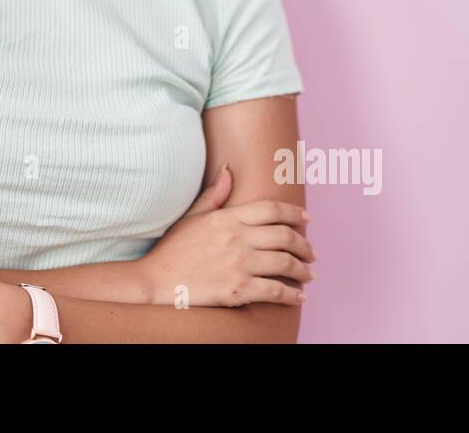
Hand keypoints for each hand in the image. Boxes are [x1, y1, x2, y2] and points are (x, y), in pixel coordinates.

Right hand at [138, 165, 315, 307]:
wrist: (156, 281)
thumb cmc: (174, 250)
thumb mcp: (192, 217)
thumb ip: (214, 194)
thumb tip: (229, 170)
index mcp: (228, 218)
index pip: (271, 210)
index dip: (295, 213)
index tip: (308, 220)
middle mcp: (237, 238)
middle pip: (285, 236)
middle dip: (305, 246)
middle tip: (312, 254)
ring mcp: (239, 264)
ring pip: (286, 264)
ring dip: (303, 271)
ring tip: (309, 275)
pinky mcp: (239, 290)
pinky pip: (276, 291)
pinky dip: (293, 295)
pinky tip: (299, 298)